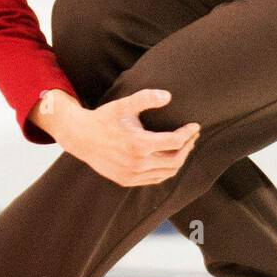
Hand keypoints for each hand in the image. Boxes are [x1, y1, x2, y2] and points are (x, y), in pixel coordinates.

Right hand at [37, 88, 200, 187]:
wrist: (81, 137)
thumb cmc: (105, 118)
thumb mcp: (124, 105)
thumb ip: (146, 98)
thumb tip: (168, 96)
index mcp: (139, 144)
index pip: (175, 142)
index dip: (188, 133)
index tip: (195, 125)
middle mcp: (137, 163)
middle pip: (175, 159)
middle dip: (188, 147)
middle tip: (192, 136)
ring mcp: (132, 175)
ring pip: (167, 172)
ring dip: (179, 159)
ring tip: (184, 146)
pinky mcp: (127, 180)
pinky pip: (155, 179)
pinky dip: (166, 170)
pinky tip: (169, 158)